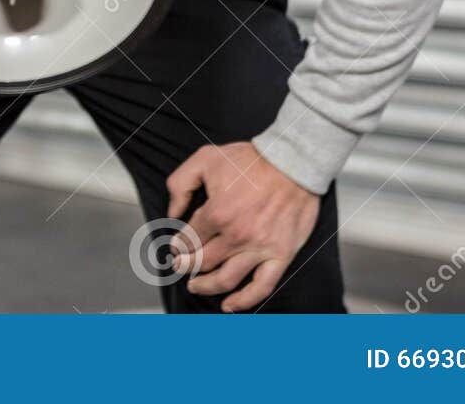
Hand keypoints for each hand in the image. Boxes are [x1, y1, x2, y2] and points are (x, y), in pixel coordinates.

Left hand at [165, 141, 320, 311]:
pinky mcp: (281, 254)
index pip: (187, 241)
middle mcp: (236, 235)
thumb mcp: (205, 158)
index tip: (176, 249)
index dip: (178, 247)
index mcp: (216, 213)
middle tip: (180, 267)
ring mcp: (259, 248)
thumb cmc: (251, 160)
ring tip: (196, 286)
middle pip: (202, 262)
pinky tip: (229, 305)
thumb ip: (180, 184)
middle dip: (185, 267)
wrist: (293, 161)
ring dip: (205, 287)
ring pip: (225, 280)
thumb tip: (172, 212)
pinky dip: (244, 301)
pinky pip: (261, 287)